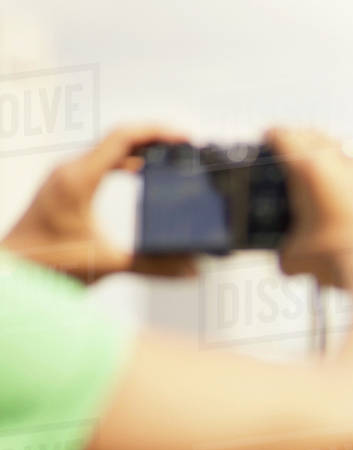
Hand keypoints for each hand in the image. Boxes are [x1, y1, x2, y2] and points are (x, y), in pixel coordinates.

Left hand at [0, 124, 197, 282]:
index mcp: (79, 178)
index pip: (122, 137)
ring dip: (141, 150)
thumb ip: (152, 266)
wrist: (13, 270)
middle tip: (186, 148)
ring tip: (171, 157)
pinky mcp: (66, 187)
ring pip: (110, 149)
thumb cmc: (46, 265)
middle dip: (156, 139)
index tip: (185, 139)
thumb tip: (191, 270)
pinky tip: (143, 174)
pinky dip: (126, 163)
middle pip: (119, 138)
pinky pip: (102, 163)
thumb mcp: (106, 265)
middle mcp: (70, 170)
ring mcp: (66, 176)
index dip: (158, 132)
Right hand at [266, 128, 352, 288]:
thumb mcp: (295, 259)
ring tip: (336, 181)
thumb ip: (286, 246)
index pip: (284, 136)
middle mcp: (345, 159)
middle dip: (306, 144)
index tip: (272, 138)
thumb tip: (288, 254)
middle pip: (318, 137)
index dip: (274, 137)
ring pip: (350, 152)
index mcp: (311, 169)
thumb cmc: (343, 263)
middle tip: (300, 157)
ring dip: (340, 161)